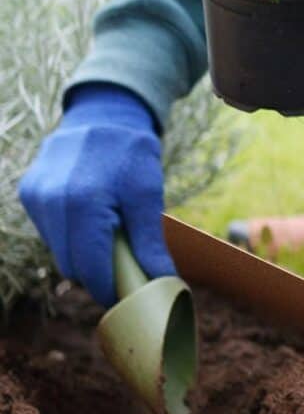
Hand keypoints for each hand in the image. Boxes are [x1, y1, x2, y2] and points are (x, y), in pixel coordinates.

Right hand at [19, 83, 174, 307]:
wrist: (102, 114)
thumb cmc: (131, 154)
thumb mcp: (148, 195)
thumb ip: (149, 242)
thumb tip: (164, 283)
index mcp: (82, 203)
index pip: (90, 268)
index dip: (109, 289)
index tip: (128, 299)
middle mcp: (50, 201)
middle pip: (71, 265)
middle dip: (98, 275)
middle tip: (126, 273)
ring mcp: (34, 197)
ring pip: (59, 250)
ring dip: (84, 254)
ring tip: (111, 238)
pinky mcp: (28, 193)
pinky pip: (51, 232)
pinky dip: (72, 236)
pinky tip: (92, 220)